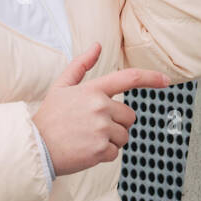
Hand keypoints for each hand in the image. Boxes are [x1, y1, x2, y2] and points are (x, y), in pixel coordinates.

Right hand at [32, 42, 168, 176]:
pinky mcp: (99, 150)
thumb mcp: (61, 86)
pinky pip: (115, 152)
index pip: (129, 78)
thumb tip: (97, 45)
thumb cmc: (49, 117)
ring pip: (124, 136)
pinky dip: (103, 154)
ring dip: (111, 140)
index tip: (166, 80)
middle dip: (118, 123)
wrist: (34, 147)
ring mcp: (101, 129)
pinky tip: (86, 150)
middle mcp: (100, 107)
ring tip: (88, 138)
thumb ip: (81, 65)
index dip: (151, 78)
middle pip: (129, 116)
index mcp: (93, 90)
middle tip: (94, 127)